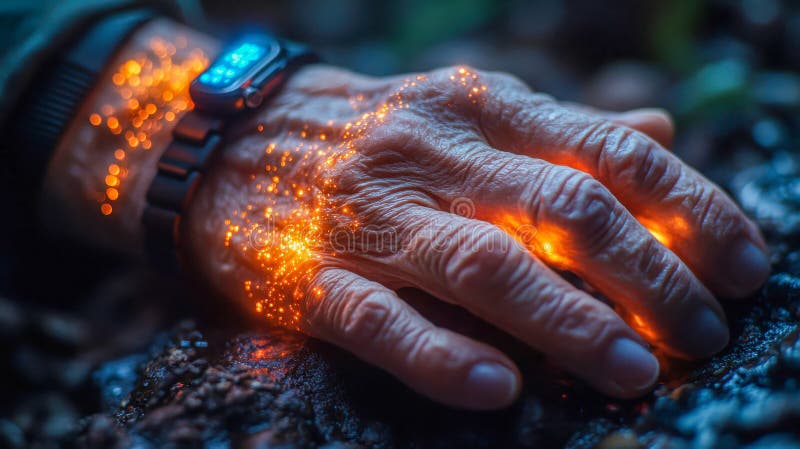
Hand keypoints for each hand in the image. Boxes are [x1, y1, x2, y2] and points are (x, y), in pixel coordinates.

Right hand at [181, 64, 768, 409]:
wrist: (226, 139)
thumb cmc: (368, 132)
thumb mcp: (466, 108)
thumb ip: (562, 128)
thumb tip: (661, 137)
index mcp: (481, 110)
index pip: (605, 152)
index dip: (687, 206)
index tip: (743, 262)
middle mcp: (433, 154)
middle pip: (562, 210)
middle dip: (647, 276)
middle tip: (703, 332)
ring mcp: (369, 215)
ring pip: (482, 264)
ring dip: (569, 322)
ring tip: (637, 373)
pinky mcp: (307, 274)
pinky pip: (379, 318)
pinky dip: (441, 355)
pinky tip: (499, 389)